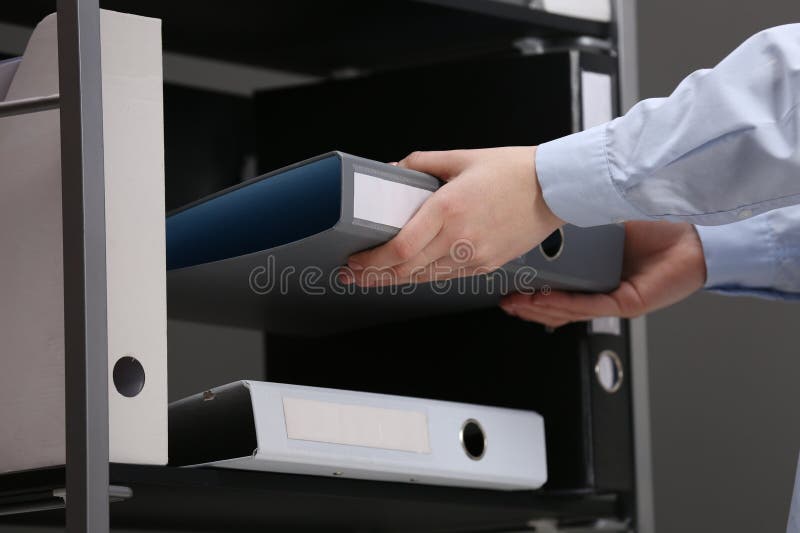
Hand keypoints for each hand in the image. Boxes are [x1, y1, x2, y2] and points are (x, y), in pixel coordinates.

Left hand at [342, 147, 563, 284]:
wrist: (554, 188)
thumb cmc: (513, 171)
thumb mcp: (462, 158)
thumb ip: (421, 163)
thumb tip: (394, 169)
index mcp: (449, 208)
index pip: (400, 248)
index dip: (371, 262)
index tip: (353, 262)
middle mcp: (460, 238)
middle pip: (406, 270)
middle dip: (373, 276)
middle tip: (353, 274)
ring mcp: (475, 256)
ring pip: (424, 278)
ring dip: (396, 279)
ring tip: (375, 275)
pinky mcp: (487, 265)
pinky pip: (447, 277)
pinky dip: (424, 276)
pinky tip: (411, 271)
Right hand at [500, 221, 706, 326]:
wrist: (698, 233)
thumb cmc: (659, 222)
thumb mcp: (605, 216)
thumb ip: (581, 217)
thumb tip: (551, 205)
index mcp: (595, 268)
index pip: (557, 285)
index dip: (530, 288)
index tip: (508, 282)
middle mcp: (602, 286)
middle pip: (556, 305)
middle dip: (527, 304)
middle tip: (504, 298)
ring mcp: (613, 298)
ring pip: (567, 311)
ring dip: (538, 308)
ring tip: (516, 302)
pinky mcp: (627, 303)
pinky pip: (588, 306)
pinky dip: (563, 303)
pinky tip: (543, 299)